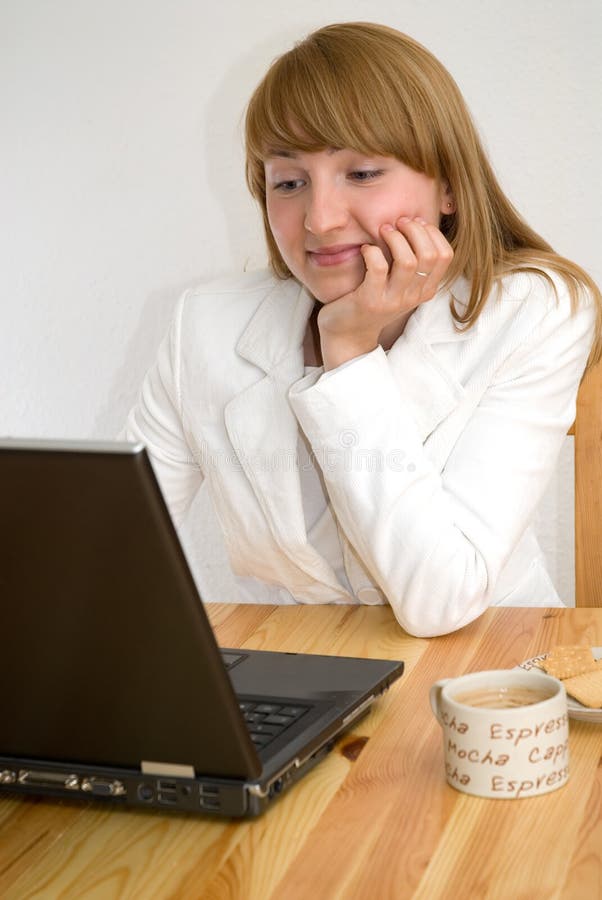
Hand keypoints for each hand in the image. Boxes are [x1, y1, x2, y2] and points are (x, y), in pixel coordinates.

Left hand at [318, 217, 453, 369]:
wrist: (348, 333)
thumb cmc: (373, 300)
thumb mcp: (400, 285)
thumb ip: (412, 263)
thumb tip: (417, 223)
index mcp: (425, 290)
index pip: (445, 256)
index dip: (432, 233)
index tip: (415, 223)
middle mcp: (413, 296)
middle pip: (429, 255)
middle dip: (415, 231)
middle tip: (398, 223)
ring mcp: (393, 300)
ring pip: (408, 261)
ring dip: (395, 239)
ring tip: (383, 230)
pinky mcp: (371, 300)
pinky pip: (378, 267)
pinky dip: (372, 251)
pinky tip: (365, 249)